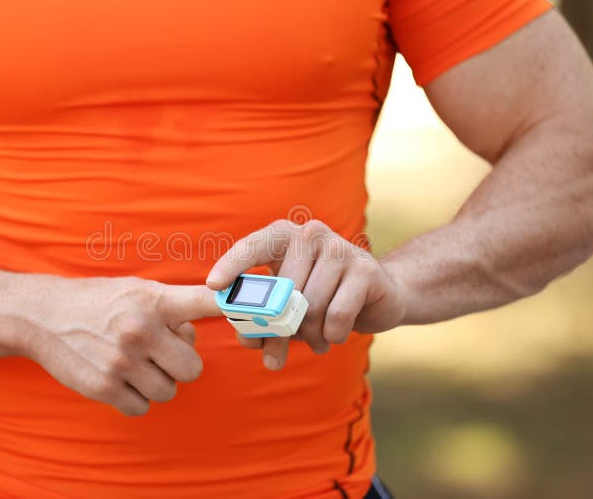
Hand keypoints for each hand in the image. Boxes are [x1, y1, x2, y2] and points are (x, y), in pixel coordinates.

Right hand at [17, 276, 219, 415]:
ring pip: (168, 391)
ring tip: (134, 363)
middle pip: (193, 368)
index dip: (234, 307)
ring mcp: (122, 362)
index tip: (256, 309)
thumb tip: (200, 333)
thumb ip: (172, 308)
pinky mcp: (104, 388)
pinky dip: (134, 398)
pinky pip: (142, 408)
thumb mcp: (138, 290)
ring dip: (157, 382)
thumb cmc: (99, 301)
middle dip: (180, 365)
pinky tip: (119, 378)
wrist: (42, 315)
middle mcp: (140, 331)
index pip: (205, 302)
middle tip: (160, 353)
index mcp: (154, 302)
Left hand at [206, 219, 406, 370]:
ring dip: (308, 336)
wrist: (378, 294)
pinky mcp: (365, 270)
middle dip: (276, 332)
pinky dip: (332, 335)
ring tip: (315, 341)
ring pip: (309, 307)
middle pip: (281, 293)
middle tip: (274, 358)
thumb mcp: (286, 307)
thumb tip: (246, 337)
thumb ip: (262, 320)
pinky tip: (334, 335)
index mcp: (284, 236)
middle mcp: (310, 235)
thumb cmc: (322, 298)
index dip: (232, 265)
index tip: (213, 285)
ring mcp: (340, 248)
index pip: (252, 246)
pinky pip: (336, 316)